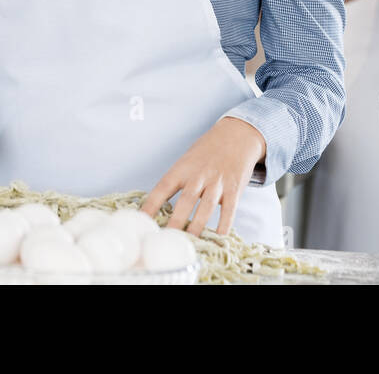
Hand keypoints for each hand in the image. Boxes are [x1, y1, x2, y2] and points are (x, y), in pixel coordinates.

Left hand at [141, 117, 266, 237]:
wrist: (236, 136)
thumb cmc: (206, 152)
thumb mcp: (186, 161)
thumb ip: (176, 182)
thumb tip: (159, 208)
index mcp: (182, 168)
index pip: (163, 188)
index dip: (151, 205)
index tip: (142, 221)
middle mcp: (199, 175)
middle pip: (186, 200)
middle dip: (176, 221)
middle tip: (166, 239)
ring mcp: (217, 182)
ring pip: (206, 206)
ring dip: (197, 226)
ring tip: (189, 243)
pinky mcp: (234, 188)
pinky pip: (229, 209)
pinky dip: (224, 224)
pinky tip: (218, 236)